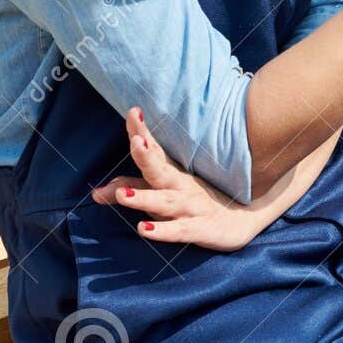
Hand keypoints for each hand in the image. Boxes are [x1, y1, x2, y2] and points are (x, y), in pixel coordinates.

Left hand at [91, 108, 264, 251]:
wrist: (247, 219)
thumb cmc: (198, 202)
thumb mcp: (164, 194)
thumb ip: (132, 190)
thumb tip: (96, 193)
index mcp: (172, 174)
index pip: (154, 150)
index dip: (142, 131)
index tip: (133, 111)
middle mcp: (181, 186)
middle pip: (160, 170)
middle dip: (146, 156)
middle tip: (135, 141)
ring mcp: (190, 207)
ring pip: (165, 202)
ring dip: (144, 198)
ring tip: (123, 195)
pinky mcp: (199, 230)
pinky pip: (178, 231)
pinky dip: (162, 231)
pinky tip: (144, 230)